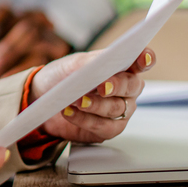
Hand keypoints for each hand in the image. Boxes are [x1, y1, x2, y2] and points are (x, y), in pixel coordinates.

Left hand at [0, 5, 71, 75]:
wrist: (28, 69)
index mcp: (12, 16)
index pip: (1, 11)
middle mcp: (32, 20)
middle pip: (23, 25)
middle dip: (6, 45)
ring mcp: (48, 34)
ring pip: (36, 36)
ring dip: (18, 54)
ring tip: (1, 75)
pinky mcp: (58, 51)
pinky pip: (45, 57)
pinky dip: (28, 67)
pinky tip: (17, 80)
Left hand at [30, 48, 154, 143]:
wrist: (42, 98)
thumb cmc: (63, 77)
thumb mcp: (73, 64)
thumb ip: (91, 62)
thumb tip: (102, 63)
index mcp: (121, 68)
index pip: (140, 61)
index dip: (145, 59)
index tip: (143, 57)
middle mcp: (125, 90)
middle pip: (131, 87)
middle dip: (117, 86)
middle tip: (102, 87)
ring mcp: (120, 110)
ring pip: (117, 109)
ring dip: (96, 105)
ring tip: (77, 101)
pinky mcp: (108, 129)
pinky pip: (104, 127)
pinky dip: (85, 120)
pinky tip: (70, 112)